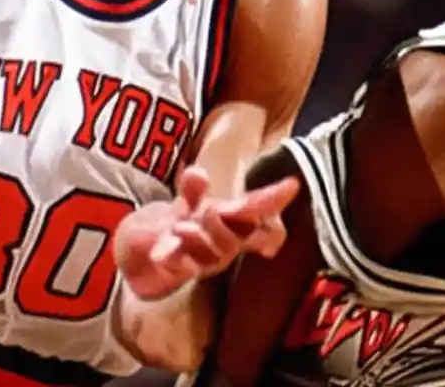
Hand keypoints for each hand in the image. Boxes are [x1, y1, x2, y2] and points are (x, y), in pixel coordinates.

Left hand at [115, 166, 299, 299]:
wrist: (152, 252)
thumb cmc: (185, 223)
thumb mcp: (188, 200)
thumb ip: (193, 187)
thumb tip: (198, 173)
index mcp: (233, 220)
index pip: (259, 209)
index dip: (275, 199)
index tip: (292, 184)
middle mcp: (226, 242)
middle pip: (239, 238)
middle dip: (225, 225)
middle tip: (209, 210)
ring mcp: (205, 260)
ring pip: (213, 255)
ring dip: (200, 240)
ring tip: (180, 226)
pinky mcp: (180, 271)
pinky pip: (182, 268)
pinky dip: (173, 259)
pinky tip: (161, 254)